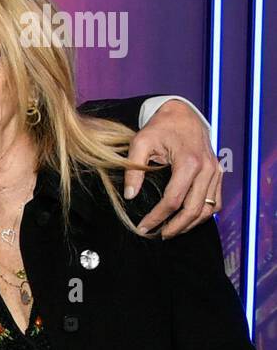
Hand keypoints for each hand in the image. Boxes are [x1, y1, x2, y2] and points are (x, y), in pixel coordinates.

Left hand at [125, 99, 220, 236]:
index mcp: (188, 163)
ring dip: (191, 224)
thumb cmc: (160, 128)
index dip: (158, 217)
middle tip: (159, 235)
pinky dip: (204, 214)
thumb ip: (133, 170)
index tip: (144, 227)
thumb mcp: (140, 143)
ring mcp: (215, 172)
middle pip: (194, 209)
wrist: (182, 114)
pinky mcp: (218, 173)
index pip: (173, 200)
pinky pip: (216, 201)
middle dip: (176, 227)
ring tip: (171, 231)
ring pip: (208, 209)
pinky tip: (187, 220)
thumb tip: (130, 196)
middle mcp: (207, 169)